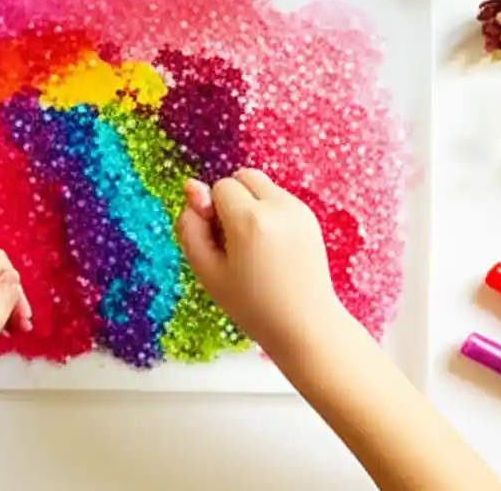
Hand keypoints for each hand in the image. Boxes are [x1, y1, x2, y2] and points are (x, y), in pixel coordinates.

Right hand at [175, 169, 350, 356]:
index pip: (220, 187)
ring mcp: (299, 211)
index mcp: (250, 221)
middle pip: (243, 176)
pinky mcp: (310, 217)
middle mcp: (278, 207)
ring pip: (262, 185)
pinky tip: (271, 247)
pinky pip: (279, 199)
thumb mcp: (206, 271)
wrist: (304, 325)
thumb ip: (190, 226)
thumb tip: (191, 185)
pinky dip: (269, 213)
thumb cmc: (251, 305)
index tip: (220, 242)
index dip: (212, 211)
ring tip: (254, 245)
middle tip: (234, 238)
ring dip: (251, 204)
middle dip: (232, 198)